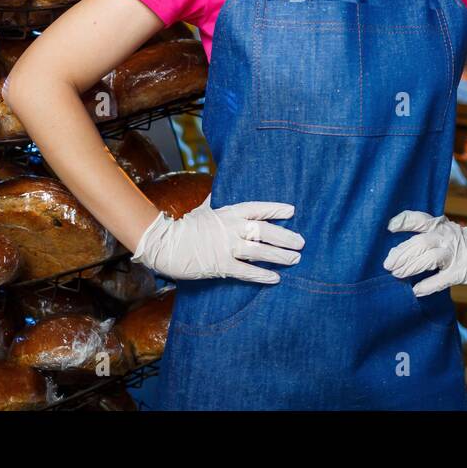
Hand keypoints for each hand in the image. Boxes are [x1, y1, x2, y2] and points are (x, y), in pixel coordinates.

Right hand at [130, 194, 303, 284]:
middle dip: (285, 237)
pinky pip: (247, 271)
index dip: (275, 209)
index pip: (257, 208)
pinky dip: (262, 275)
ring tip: (295, 259)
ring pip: (260, 251)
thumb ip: (216, 202)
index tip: (292, 211)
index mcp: (228, 212)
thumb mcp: (203, 209)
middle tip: (301, 242)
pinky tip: (275, 278)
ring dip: (280, 256)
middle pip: (265, 231)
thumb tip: (218, 189)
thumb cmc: (184, 226)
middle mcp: (231, 228)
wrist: (165, 243)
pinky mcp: (221, 265)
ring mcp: (227, 247)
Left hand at [384, 211, 466, 295]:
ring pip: (430, 258)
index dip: (404, 222)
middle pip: (421, 242)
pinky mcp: (461, 271)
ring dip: (411, 266)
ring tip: (397, 274)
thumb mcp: (442, 231)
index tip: (389, 227)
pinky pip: (443, 279)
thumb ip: (423, 235)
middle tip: (387, 264)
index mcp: (439, 226)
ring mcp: (454, 254)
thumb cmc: (457, 243)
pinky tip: (417, 290)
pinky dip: (428, 285)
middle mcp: (446, 237)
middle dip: (402, 253)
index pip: (419, 219)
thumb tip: (395, 252)